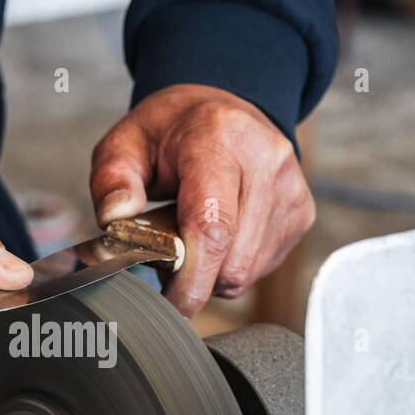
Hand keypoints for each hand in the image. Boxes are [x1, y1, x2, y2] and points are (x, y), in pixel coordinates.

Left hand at [90, 83, 314, 316]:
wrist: (224, 110)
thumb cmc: (171, 133)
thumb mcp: (125, 143)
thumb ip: (112, 180)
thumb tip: (115, 218)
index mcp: (221, 139)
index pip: (214, 226)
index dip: (191, 278)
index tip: (167, 304)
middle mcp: (267, 162)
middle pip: (232, 260)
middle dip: (194, 277)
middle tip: (167, 255)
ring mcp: (291, 189)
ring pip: (247, 271)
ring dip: (213, 273)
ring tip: (193, 236)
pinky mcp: (302, 213)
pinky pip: (261, 267)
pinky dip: (232, 264)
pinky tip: (220, 235)